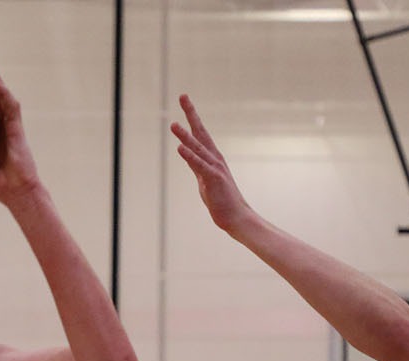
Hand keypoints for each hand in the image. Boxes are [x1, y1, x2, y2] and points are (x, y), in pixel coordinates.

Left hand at [170, 94, 255, 234]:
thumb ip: (195, 165)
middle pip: (200, 132)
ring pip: (197, 148)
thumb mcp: (203, 178)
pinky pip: (199, 166)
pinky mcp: (213, 180)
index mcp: (212, 157)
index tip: (184, 99)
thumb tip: (186, 154)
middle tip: (183, 96)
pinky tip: (179, 148)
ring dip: (185, 136)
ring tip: (173, 124)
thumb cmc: (221, 199)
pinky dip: (190, 157)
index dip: (191, 116)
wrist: (236, 216)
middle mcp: (214, 158)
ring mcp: (214, 168)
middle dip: (191, 114)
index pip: (199, 133)